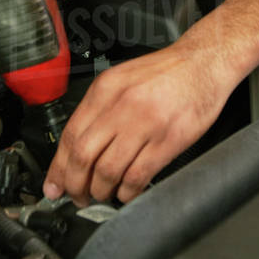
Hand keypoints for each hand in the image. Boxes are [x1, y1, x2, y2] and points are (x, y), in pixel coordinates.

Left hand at [43, 43, 234, 203]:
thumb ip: (101, 109)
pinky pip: (138, 175)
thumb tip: (77, 148)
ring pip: (108, 170)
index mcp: (106, 89)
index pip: (70, 135)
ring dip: (100, 191)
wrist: (204, 62)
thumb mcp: (124, 79)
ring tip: (102, 195)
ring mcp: (145, 123)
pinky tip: (127, 192)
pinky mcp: (168, 140)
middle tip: (77, 196)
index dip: (58, 167)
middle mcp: (122, 105)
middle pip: (83, 156)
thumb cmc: (167, 72)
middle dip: (75, 184)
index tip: (54, 185)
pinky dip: (127, 192)